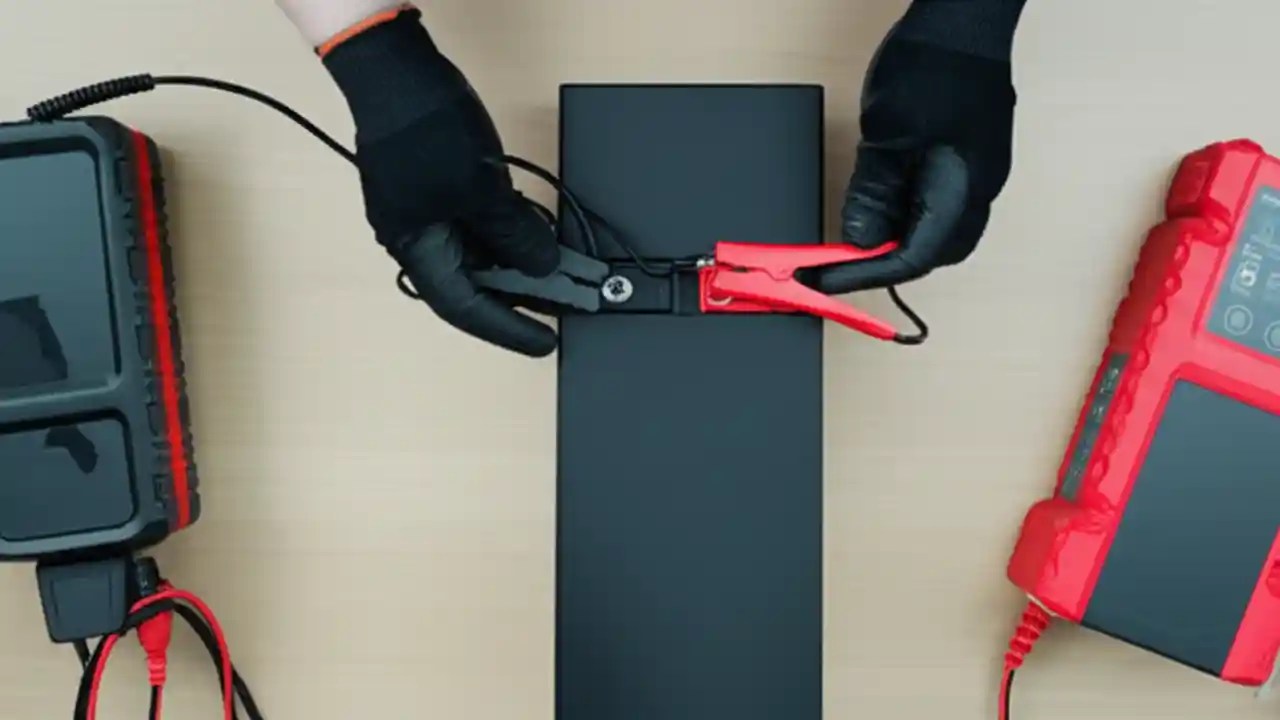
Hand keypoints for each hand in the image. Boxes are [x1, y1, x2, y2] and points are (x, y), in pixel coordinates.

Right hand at [321, 6, 560, 356]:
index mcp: (417, 248)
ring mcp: (430, 208)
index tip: (545, 341)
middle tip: (568, 305)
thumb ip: (514, 235)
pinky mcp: (443, 184)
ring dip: (522, 261)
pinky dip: (512, 231)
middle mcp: (420, 235)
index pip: (465, 308)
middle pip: (476, 282)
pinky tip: (542, 235)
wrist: (395, 65)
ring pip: (482, 252)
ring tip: (567, 273)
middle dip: (524, 295)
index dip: (508, 329)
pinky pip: (481, 222)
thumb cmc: (422, 126)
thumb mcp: (481, 190)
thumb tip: (542, 266)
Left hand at [818, 1, 1021, 294]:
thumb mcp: (886, 133)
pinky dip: (903, 213)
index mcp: (963, 191)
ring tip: (849, 233)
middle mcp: (979, 190)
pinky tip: (876, 202)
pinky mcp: (968, 157)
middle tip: (836, 263)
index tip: (824, 281)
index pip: (911, 258)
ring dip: (893, 238)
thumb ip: (871, 193)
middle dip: (883, 264)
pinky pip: (937, 202)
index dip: (863, 276)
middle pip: (931, 253)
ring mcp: (978, 173)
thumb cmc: (934, 64)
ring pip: (935, 230)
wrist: (966, 17)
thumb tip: (857, 238)